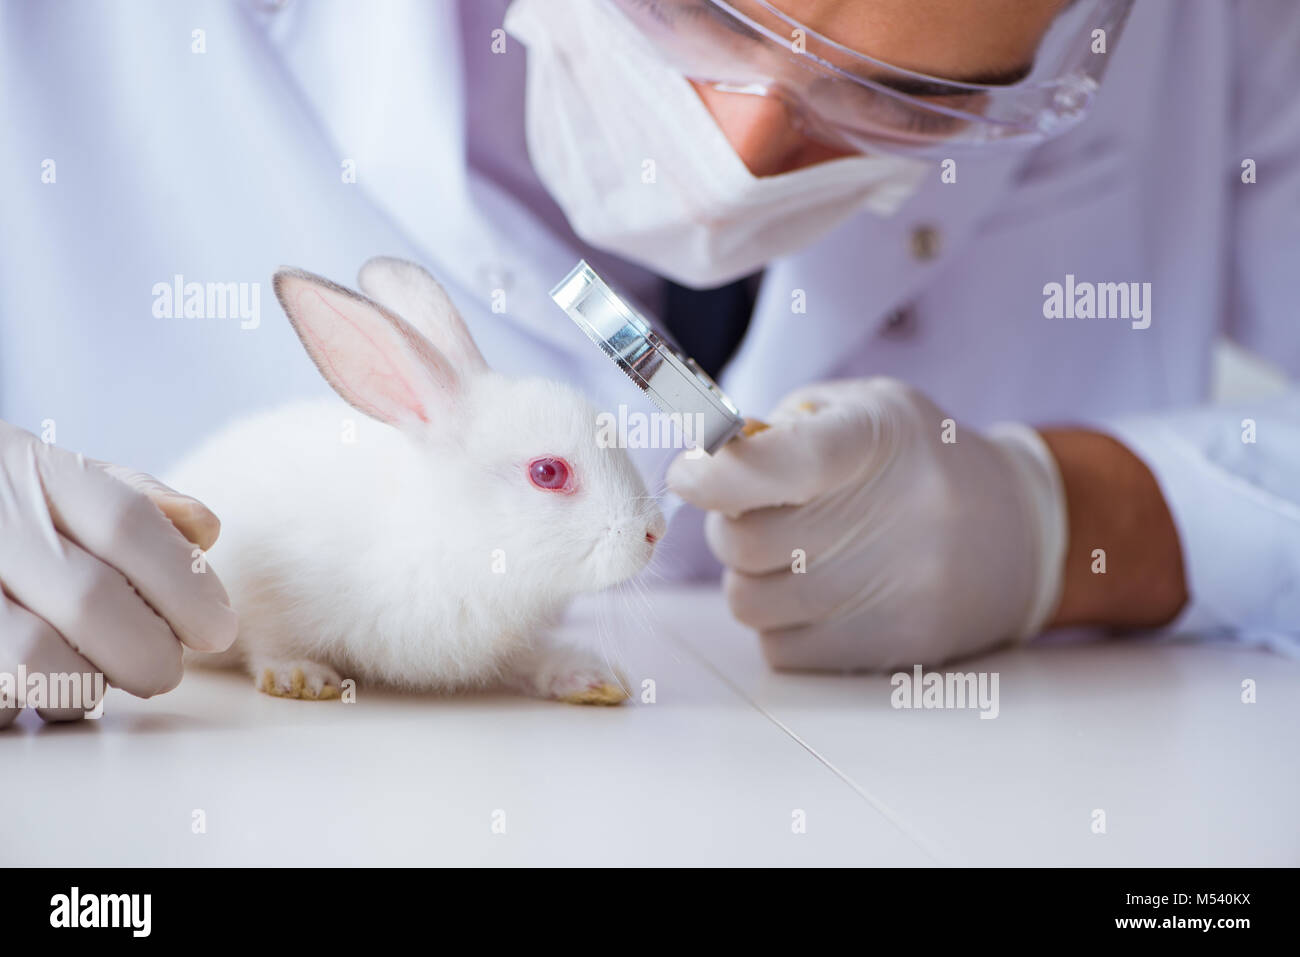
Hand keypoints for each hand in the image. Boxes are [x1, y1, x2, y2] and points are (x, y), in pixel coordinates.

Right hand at [0, 421, 237, 725]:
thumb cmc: (19, 510)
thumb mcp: (72, 483)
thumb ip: (141, 501)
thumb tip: (204, 531)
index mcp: (32, 469)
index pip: (124, 523)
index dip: (185, 583)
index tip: (218, 629)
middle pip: (91, 599)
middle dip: (149, 650)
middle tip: (165, 667)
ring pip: (35, 657)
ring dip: (89, 684)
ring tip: (99, 677)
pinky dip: (32, 702)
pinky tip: (43, 686)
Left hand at [667, 379, 1068, 670]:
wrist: (1015, 532)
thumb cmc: (914, 460)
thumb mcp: (863, 409)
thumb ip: (781, 427)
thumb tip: (709, 467)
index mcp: (880, 440)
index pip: (785, 463)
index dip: (719, 474)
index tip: (689, 474)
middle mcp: (897, 516)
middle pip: (745, 542)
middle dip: (727, 524)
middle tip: (754, 510)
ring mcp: (899, 590)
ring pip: (750, 602)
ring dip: (749, 577)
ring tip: (789, 553)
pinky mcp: (895, 647)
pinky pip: (780, 649)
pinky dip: (778, 623)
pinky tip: (814, 594)